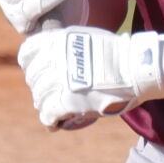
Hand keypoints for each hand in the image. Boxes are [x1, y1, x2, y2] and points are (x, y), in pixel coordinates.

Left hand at [18, 28, 163, 131]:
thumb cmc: (119, 53)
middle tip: (52, 94)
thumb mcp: (87, 38)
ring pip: (39, 98)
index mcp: (56, 41)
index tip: (38, 72)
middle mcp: (53, 59)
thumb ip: (68, 46)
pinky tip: (55, 124)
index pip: (27, 54)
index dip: (31, 65)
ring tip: (56, 110)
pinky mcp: (65, 102)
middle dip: (40, 88)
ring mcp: (58, 81)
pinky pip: (47, 116)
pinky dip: (50, 122)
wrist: (136, 67)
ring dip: (46, 105)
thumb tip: (58, 54)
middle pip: (34, 79)